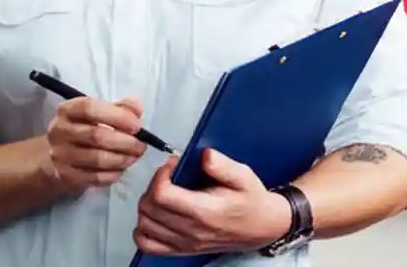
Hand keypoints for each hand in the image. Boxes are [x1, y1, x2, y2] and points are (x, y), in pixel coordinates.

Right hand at [41, 96, 146, 193]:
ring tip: (134, 156)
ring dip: (122, 159)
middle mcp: (60, 131)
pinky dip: (113, 174)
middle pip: (96, 136)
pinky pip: (95, 177)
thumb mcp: (96, 113)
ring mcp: (60, 155)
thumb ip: (119, 108)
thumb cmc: (82, 129)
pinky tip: (121, 169)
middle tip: (141, 145)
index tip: (136, 125)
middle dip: (125, 142)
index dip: (117, 116)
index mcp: (67, 110)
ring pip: (97, 159)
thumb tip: (137, 108)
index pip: (89, 109)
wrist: (56, 157)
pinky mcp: (66, 176)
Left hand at [134, 149, 291, 255]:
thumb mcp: (243, 176)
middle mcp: (191, 231)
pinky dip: (144, 230)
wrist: (262, 227)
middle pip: (149, 208)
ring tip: (163, 194)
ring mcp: (185, 243)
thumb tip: (204, 155)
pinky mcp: (182, 250)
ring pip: (145, 225)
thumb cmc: (251, 200)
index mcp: (204, 211)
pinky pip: (148, 245)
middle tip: (168, 177)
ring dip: (147, 206)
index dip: (161, 175)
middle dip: (153, 186)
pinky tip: (156, 216)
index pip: (162, 195)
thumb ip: (222, 165)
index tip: (172, 167)